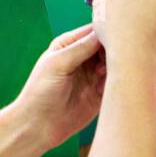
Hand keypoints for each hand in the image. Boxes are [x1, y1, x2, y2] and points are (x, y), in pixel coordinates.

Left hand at [13, 23, 106, 144]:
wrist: (39, 126)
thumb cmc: (40, 92)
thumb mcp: (58, 64)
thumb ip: (80, 48)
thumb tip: (103, 32)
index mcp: (69, 45)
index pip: (94, 31)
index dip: (106, 31)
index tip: (116, 35)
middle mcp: (83, 58)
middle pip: (108, 46)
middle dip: (113, 51)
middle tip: (110, 60)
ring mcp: (93, 76)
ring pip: (114, 64)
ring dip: (115, 68)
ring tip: (103, 76)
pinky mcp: (100, 94)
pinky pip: (115, 84)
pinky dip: (116, 83)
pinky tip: (106, 89)